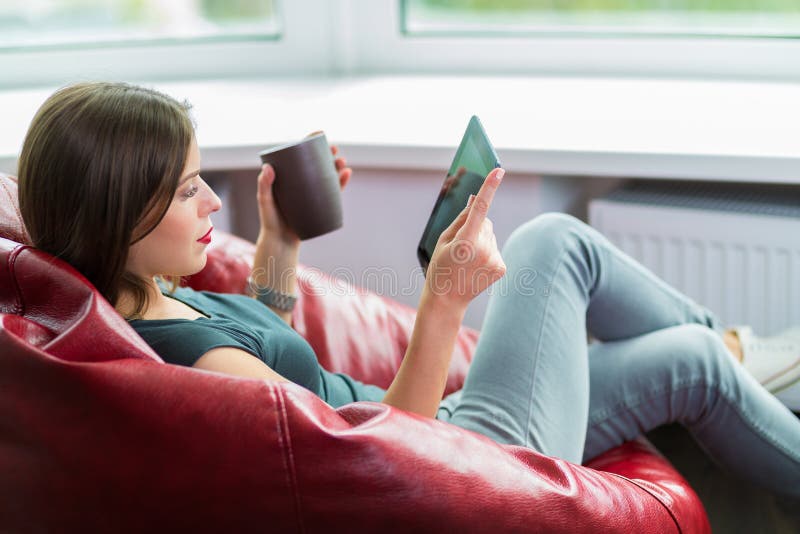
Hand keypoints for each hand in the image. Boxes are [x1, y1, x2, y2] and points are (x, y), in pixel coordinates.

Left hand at [257, 141, 351, 245]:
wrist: (281, 241)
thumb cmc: (270, 220)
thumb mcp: (265, 201)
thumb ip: (264, 185)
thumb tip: (268, 168)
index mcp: (289, 175)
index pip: (300, 154)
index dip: (311, 143)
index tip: (319, 134)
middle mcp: (302, 181)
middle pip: (317, 162)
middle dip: (328, 153)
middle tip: (334, 149)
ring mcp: (312, 193)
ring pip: (327, 175)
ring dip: (337, 166)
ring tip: (342, 162)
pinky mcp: (320, 204)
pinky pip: (333, 191)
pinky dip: (341, 182)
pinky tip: (347, 174)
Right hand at [425, 168, 506, 309]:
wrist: (447, 300)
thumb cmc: (441, 267)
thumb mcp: (443, 240)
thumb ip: (461, 218)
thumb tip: (475, 199)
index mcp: (465, 241)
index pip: (480, 208)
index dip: (490, 187)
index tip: (498, 170)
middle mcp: (483, 249)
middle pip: (485, 221)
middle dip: (475, 226)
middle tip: (460, 247)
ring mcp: (494, 259)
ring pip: (490, 235)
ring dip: (480, 240)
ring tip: (467, 259)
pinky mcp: (501, 267)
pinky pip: (495, 248)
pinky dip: (486, 252)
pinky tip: (475, 265)